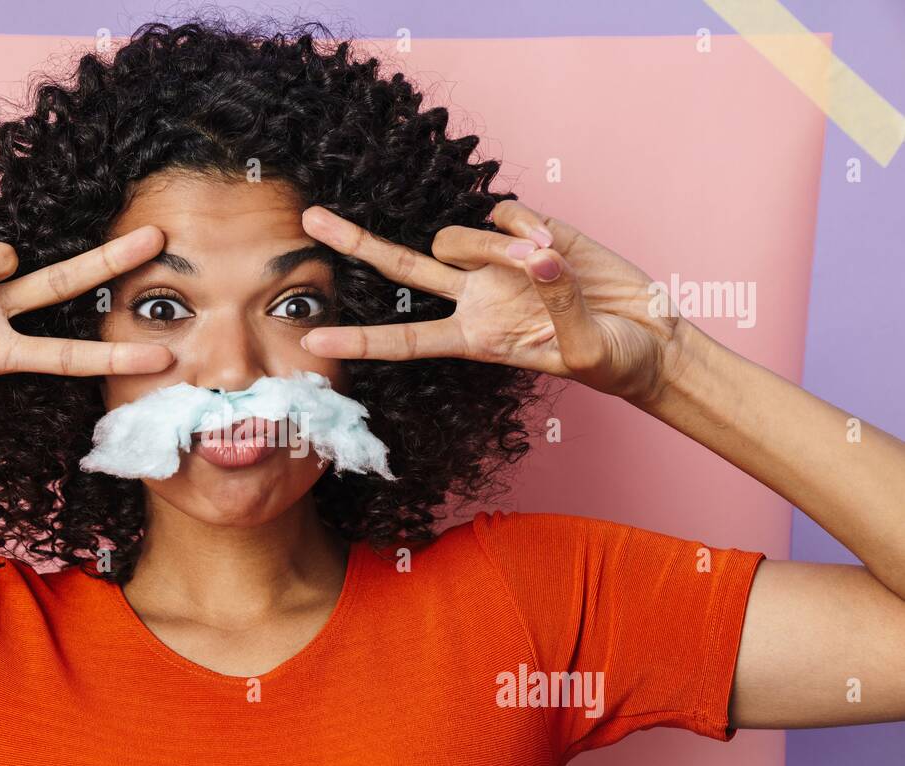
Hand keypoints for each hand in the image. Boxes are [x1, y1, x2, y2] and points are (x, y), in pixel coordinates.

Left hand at [298, 200, 682, 404]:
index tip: (313, 338)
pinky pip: (505, 214)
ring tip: (547, 265)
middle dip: (355, 244)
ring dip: (494, 248)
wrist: (648, 336)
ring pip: (458, 238)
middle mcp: (473, 299)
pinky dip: (524, 226)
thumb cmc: (611, 360)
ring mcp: (497, 264)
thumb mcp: (583, 351)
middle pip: (400, 270)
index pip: (404, 340)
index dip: (359, 341)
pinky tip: (557, 248)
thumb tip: (539, 260)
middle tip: (309, 220)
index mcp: (474, 340)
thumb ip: (558, 308)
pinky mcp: (529, 232)